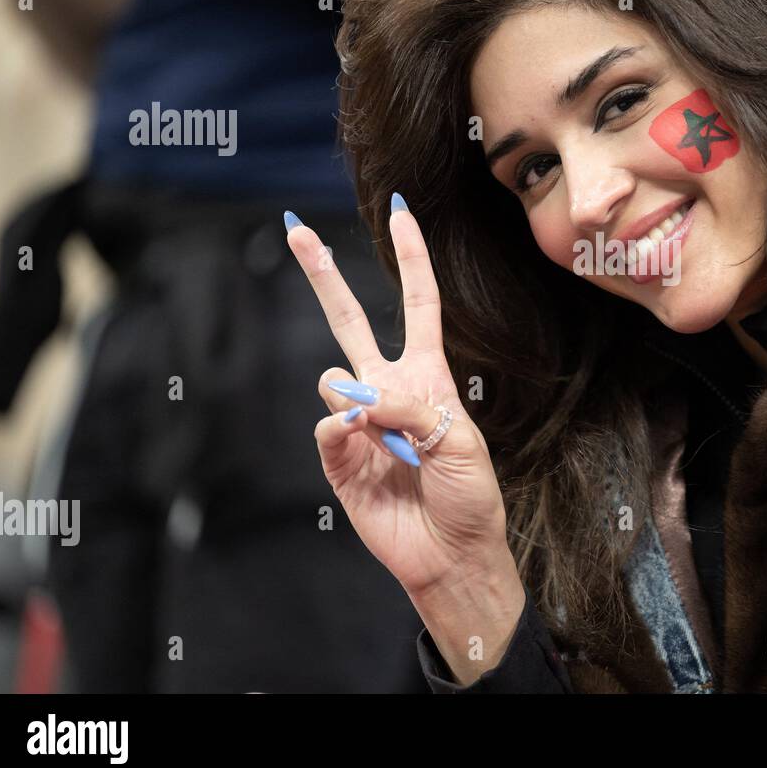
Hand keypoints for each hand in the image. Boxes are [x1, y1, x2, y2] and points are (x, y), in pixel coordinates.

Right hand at [284, 199, 519, 609]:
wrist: (452, 554)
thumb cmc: (470, 495)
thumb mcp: (459, 441)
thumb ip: (408, 407)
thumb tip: (351, 396)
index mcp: (429, 376)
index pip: (419, 304)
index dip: (412, 259)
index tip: (401, 213)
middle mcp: (389, 390)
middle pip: (349, 321)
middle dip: (323, 276)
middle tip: (297, 229)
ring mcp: (359, 423)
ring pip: (331, 378)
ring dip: (356, 397)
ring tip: (387, 434)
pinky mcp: (339, 459)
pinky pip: (325, 427)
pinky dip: (340, 431)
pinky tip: (360, 441)